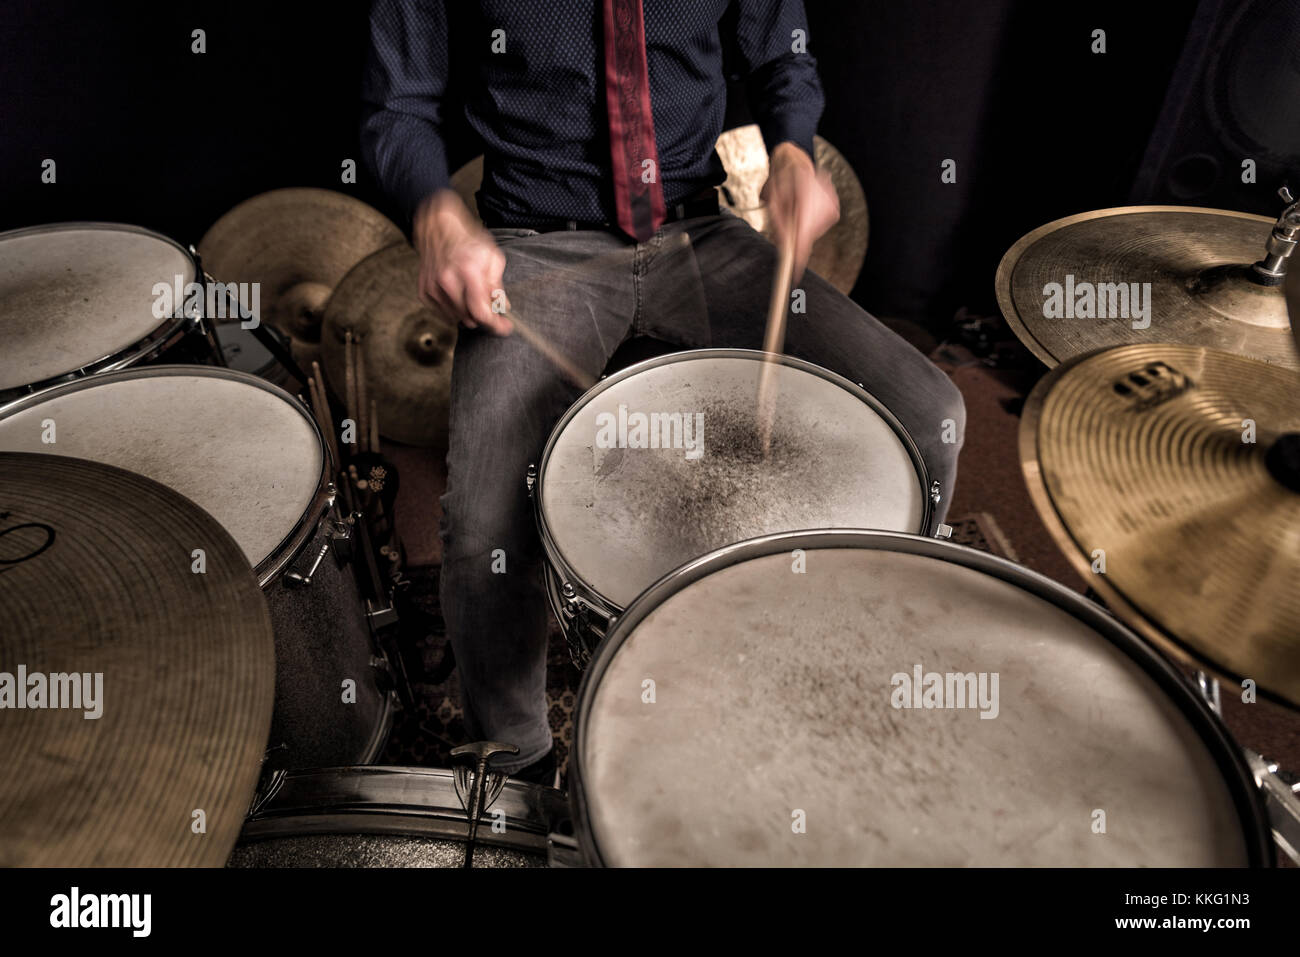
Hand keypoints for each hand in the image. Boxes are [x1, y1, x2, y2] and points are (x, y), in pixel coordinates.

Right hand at [413, 189, 512, 334]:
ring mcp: (433, 288)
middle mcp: (447, 282)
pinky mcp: (424, 292)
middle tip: (492, 308)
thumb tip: (502, 306)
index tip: (505, 328)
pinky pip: (443, 313)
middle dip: (485, 317)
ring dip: (469, 313)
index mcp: (467, 272)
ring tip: (474, 295)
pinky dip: (454, 309)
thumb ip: (497, 285)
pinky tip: (459, 294)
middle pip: (470, 318)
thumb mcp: (492, 257)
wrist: (438, 228)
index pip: (481, 312)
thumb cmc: (467, 240)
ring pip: (457, 318)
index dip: (496, 325)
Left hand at [760, 141, 839, 282]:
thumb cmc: (780, 178)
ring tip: (794, 208)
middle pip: (807, 238)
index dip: (797, 258)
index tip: (793, 274)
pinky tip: (804, 206)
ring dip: (801, 228)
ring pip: (812, 233)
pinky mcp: (834, 211)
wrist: (796, 159)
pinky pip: (818, 226)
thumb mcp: (771, 199)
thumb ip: (777, 223)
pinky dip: (809, 222)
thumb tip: (782, 246)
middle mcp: (824, 206)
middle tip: (782, 227)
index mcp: (807, 201)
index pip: (803, 238)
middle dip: (794, 239)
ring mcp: (831, 208)